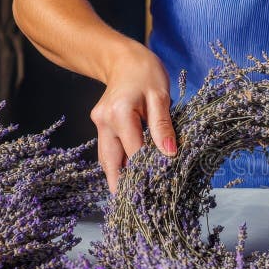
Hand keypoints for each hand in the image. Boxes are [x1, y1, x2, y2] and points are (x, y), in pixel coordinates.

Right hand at [90, 45, 176, 192]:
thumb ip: (163, 125)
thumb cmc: (145, 72)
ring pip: (107, 159)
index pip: (134, 152)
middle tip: (134, 211)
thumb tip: (170, 153)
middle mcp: (104, 122)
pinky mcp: (101, 126)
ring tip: (131, 202)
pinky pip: (109, 150)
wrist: (122, 57)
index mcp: (119, 114)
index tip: (158, 191)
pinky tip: (128, 180)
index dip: (146, 172)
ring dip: (118, 179)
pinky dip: (118, 165)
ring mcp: (99, 125)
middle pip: (112, 163)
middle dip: (122, 186)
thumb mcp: (160, 95)